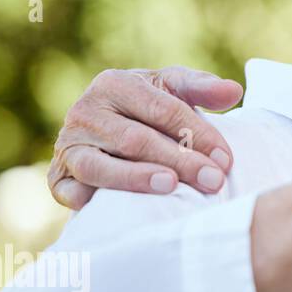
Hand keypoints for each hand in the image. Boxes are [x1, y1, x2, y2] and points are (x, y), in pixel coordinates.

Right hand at [48, 67, 243, 208]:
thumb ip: (202, 87)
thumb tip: (234, 91)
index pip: (163, 110)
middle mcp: (85, 112)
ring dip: (137, 179)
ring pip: (100, 167)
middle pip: (136, 140)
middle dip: (179, 162)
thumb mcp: (173, 88)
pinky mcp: (57, 177)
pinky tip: (120, 208)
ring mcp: (68, 146)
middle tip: (213, 181)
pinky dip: (90, 200)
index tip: (226, 159)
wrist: (107, 126)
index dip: (198, 135)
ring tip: (171, 187)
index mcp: (114, 84)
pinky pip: (69, 191)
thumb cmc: (149, 106)